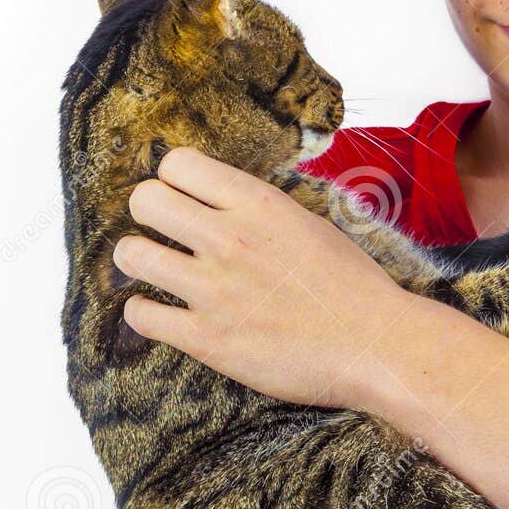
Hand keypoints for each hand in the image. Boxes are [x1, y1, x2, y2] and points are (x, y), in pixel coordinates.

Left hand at [112, 147, 411, 410]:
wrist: (375, 344)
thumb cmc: (353, 286)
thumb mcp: (309, 224)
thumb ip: (261, 211)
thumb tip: (223, 203)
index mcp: (259, 203)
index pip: (178, 164)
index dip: (174, 180)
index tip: (183, 197)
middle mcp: (230, 238)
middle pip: (145, 200)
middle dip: (148, 213)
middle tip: (163, 231)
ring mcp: (215, 289)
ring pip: (132, 254)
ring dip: (138, 259)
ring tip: (154, 269)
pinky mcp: (207, 339)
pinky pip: (142, 315)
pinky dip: (143, 312)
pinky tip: (161, 313)